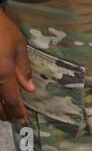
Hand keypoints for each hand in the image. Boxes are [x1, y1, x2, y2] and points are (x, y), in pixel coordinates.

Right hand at [0, 9, 33, 123]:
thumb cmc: (1, 29)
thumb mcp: (18, 46)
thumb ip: (23, 69)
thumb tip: (29, 89)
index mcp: (3, 73)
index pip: (11, 100)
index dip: (17, 113)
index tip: (22, 121)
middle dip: (6, 115)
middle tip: (14, 117)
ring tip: (5, 110)